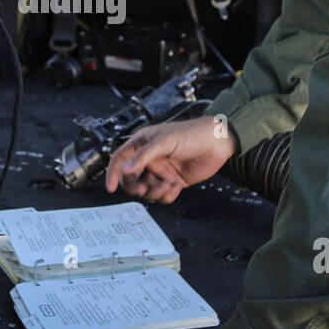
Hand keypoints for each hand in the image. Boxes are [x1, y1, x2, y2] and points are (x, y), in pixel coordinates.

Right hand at [104, 116, 237, 203]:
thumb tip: (124, 168)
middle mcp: (151, 158)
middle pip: (132, 179)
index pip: (121, 159)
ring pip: (147, 189)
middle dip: (135, 187)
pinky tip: (176, 186)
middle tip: (143, 189)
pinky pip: (163, 195)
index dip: (113, 173)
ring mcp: (162, 171)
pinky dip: (167, 195)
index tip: (111, 187)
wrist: (218, 142)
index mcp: (143, 144)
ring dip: (154, 192)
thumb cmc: (192, 133)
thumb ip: (143, 156)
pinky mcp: (174, 181)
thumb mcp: (164, 141)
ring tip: (166, 185)